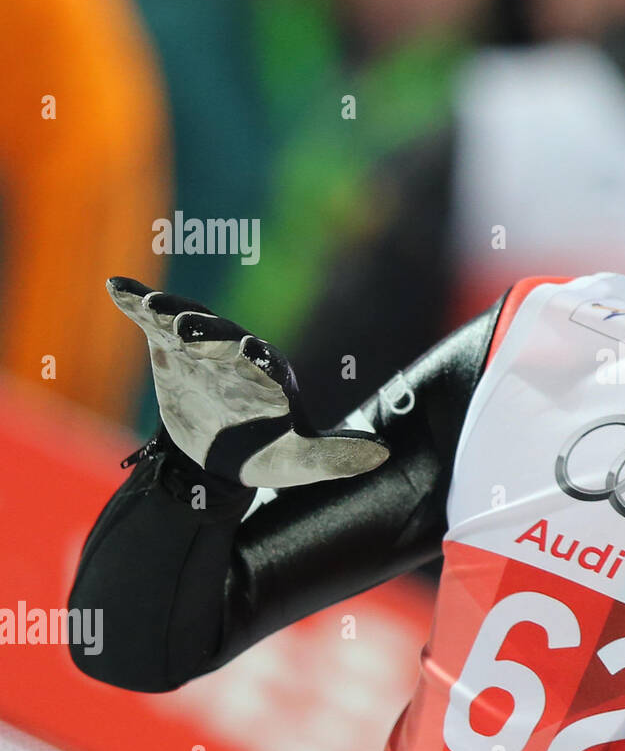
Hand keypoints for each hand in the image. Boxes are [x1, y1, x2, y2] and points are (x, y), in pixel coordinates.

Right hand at [108, 277, 388, 487]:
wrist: (216, 456)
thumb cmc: (265, 455)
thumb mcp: (301, 462)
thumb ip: (336, 457)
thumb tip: (383, 455)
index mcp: (270, 375)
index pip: (262, 361)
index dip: (254, 356)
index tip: (246, 349)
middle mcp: (236, 353)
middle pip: (221, 335)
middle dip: (206, 330)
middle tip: (186, 327)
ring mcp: (201, 347)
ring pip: (186, 322)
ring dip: (169, 313)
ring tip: (149, 306)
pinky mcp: (169, 347)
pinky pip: (152, 321)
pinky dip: (136, 303)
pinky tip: (116, 288)